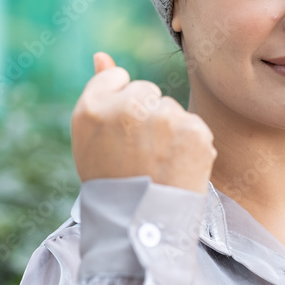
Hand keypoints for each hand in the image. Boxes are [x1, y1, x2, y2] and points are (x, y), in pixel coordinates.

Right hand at [70, 51, 215, 193]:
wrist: (140, 230)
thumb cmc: (111, 182)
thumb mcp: (91, 138)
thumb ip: (98, 92)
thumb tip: (102, 54)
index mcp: (92, 108)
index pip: (117, 77)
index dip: (120, 105)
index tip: (121, 133)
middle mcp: (126, 107)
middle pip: (146, 91)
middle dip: (147, 115)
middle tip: (139, 155)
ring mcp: (162, 118)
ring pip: (171, 108)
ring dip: (170, 131)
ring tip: (158, 165)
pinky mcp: (193, 131)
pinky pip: (194, 124)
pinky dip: (190, 145)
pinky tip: (177, 168)